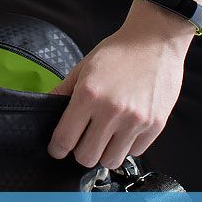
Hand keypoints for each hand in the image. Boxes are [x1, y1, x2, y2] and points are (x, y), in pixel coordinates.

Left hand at [45, 3, 193, 167]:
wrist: (155, 40)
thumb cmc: (119, 52)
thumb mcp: (84, 67)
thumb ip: (63, 91)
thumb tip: (46, 108)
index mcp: (88, 95)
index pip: (65, 140)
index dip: (57, 148)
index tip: (58, 148)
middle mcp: (111, 111)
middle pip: (86, 157)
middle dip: (80, 151)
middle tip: (84, 139)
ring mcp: (135, 121)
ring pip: (111, 161)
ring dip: (105, 152)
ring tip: (106, 135)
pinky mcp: (155, 125)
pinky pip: (135, 152)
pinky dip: (128, 145)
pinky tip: (126, 128)